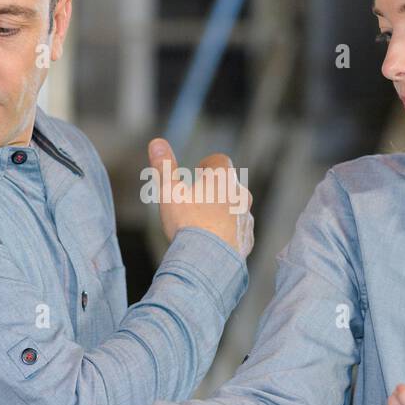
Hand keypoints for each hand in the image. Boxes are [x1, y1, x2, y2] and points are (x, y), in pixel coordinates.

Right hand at [147, 137, 253, 258]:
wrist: (208, 262)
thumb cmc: (188, 224)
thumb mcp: (169, 192)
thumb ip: (164, 167)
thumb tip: (156, 142)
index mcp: (223, 179)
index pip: (220, 161)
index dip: (209, 163)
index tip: (200, 170)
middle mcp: (241, 195)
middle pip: (230, 184)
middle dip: (216, 188)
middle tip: (199, 197)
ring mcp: (246, 218)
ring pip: (236, 208)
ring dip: (223, 210)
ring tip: (204, 222)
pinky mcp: (247, 239)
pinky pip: (238, 230)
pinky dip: (228, 232)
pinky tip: (213, 242)